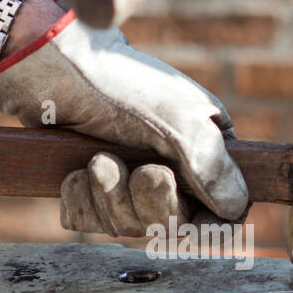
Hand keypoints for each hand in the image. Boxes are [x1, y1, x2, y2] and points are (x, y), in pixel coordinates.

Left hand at [0, 10, 248, 233]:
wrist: (53, 66)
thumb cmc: (122, 84)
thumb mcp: (179, 121)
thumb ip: (213, 167)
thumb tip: (238, 208)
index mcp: (205, 150)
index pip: (223, 213)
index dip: (207, 226)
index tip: (191, 223)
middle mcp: (171, 168)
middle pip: (172, 226)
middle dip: (150, 204)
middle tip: (138, 170)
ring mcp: (126, 180)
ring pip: (127, 225)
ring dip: (110, 196)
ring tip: (98, 160)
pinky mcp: (87, 187)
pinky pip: (88, 223)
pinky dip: (81, 200)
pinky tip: (75, 172)